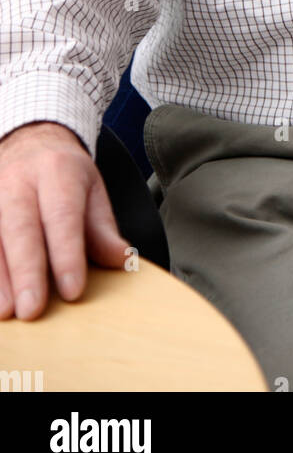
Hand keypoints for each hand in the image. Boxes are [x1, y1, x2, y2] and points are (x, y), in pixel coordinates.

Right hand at [0, 121, 128, 319]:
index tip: (73, 290)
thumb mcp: (91, 189)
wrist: (29, 140)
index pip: (62, 214)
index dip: (67, 253)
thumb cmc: (63, 173)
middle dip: (26, 270)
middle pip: (19, 226)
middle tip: (33, 309)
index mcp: (57, 171)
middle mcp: (19, 181)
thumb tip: (122, 259)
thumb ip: (103, 229)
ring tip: (7, 312)